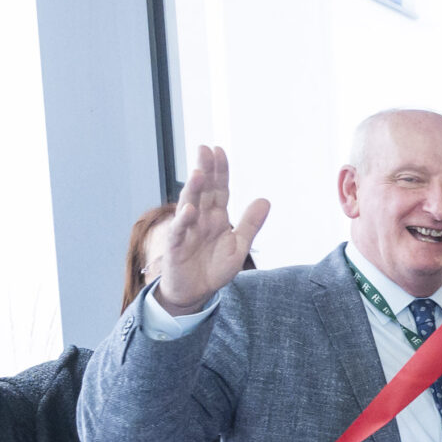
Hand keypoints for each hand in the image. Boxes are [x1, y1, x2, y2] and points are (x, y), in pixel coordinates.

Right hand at [153, 144, 268, 316]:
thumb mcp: (239, 245)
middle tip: (205, 149)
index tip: (220, 150)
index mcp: (216, 217)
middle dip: (204, 170)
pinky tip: (189, 209)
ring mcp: (186, 230)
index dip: (220, 171)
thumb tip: (265, 200)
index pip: (219, 189)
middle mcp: (200, 219)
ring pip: (189, 205)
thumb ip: (251, 224)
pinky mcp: (176, 246)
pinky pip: (179, 231)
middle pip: (203, 191)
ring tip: (199, 173)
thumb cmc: (213, 268)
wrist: (195, 292)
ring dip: (193, 190)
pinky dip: (183, 220)